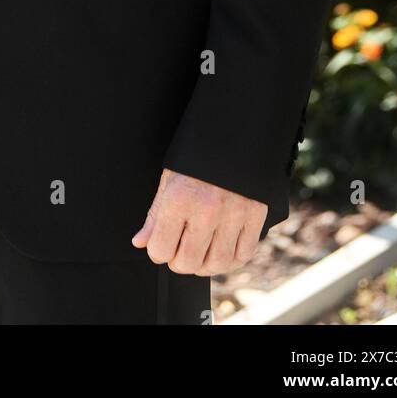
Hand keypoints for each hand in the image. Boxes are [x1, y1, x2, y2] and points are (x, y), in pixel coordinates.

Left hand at [131, 167, 265, 274]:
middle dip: (178, 261)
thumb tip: (140, 242)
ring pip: (217, 263)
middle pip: (188, 262)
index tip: (161, 244)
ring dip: (204, 265)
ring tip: (199, 253)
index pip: (161, 249)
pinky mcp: (256, 215)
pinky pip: (243, 254)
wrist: (234, 132)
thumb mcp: (169, 178)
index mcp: (179, 198)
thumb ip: (155, 214)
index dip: (157, 251)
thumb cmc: (196, 156)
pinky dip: (231, 260)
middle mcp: (207, 209)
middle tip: (179, 250)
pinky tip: (221, 251)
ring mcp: (234, 214)